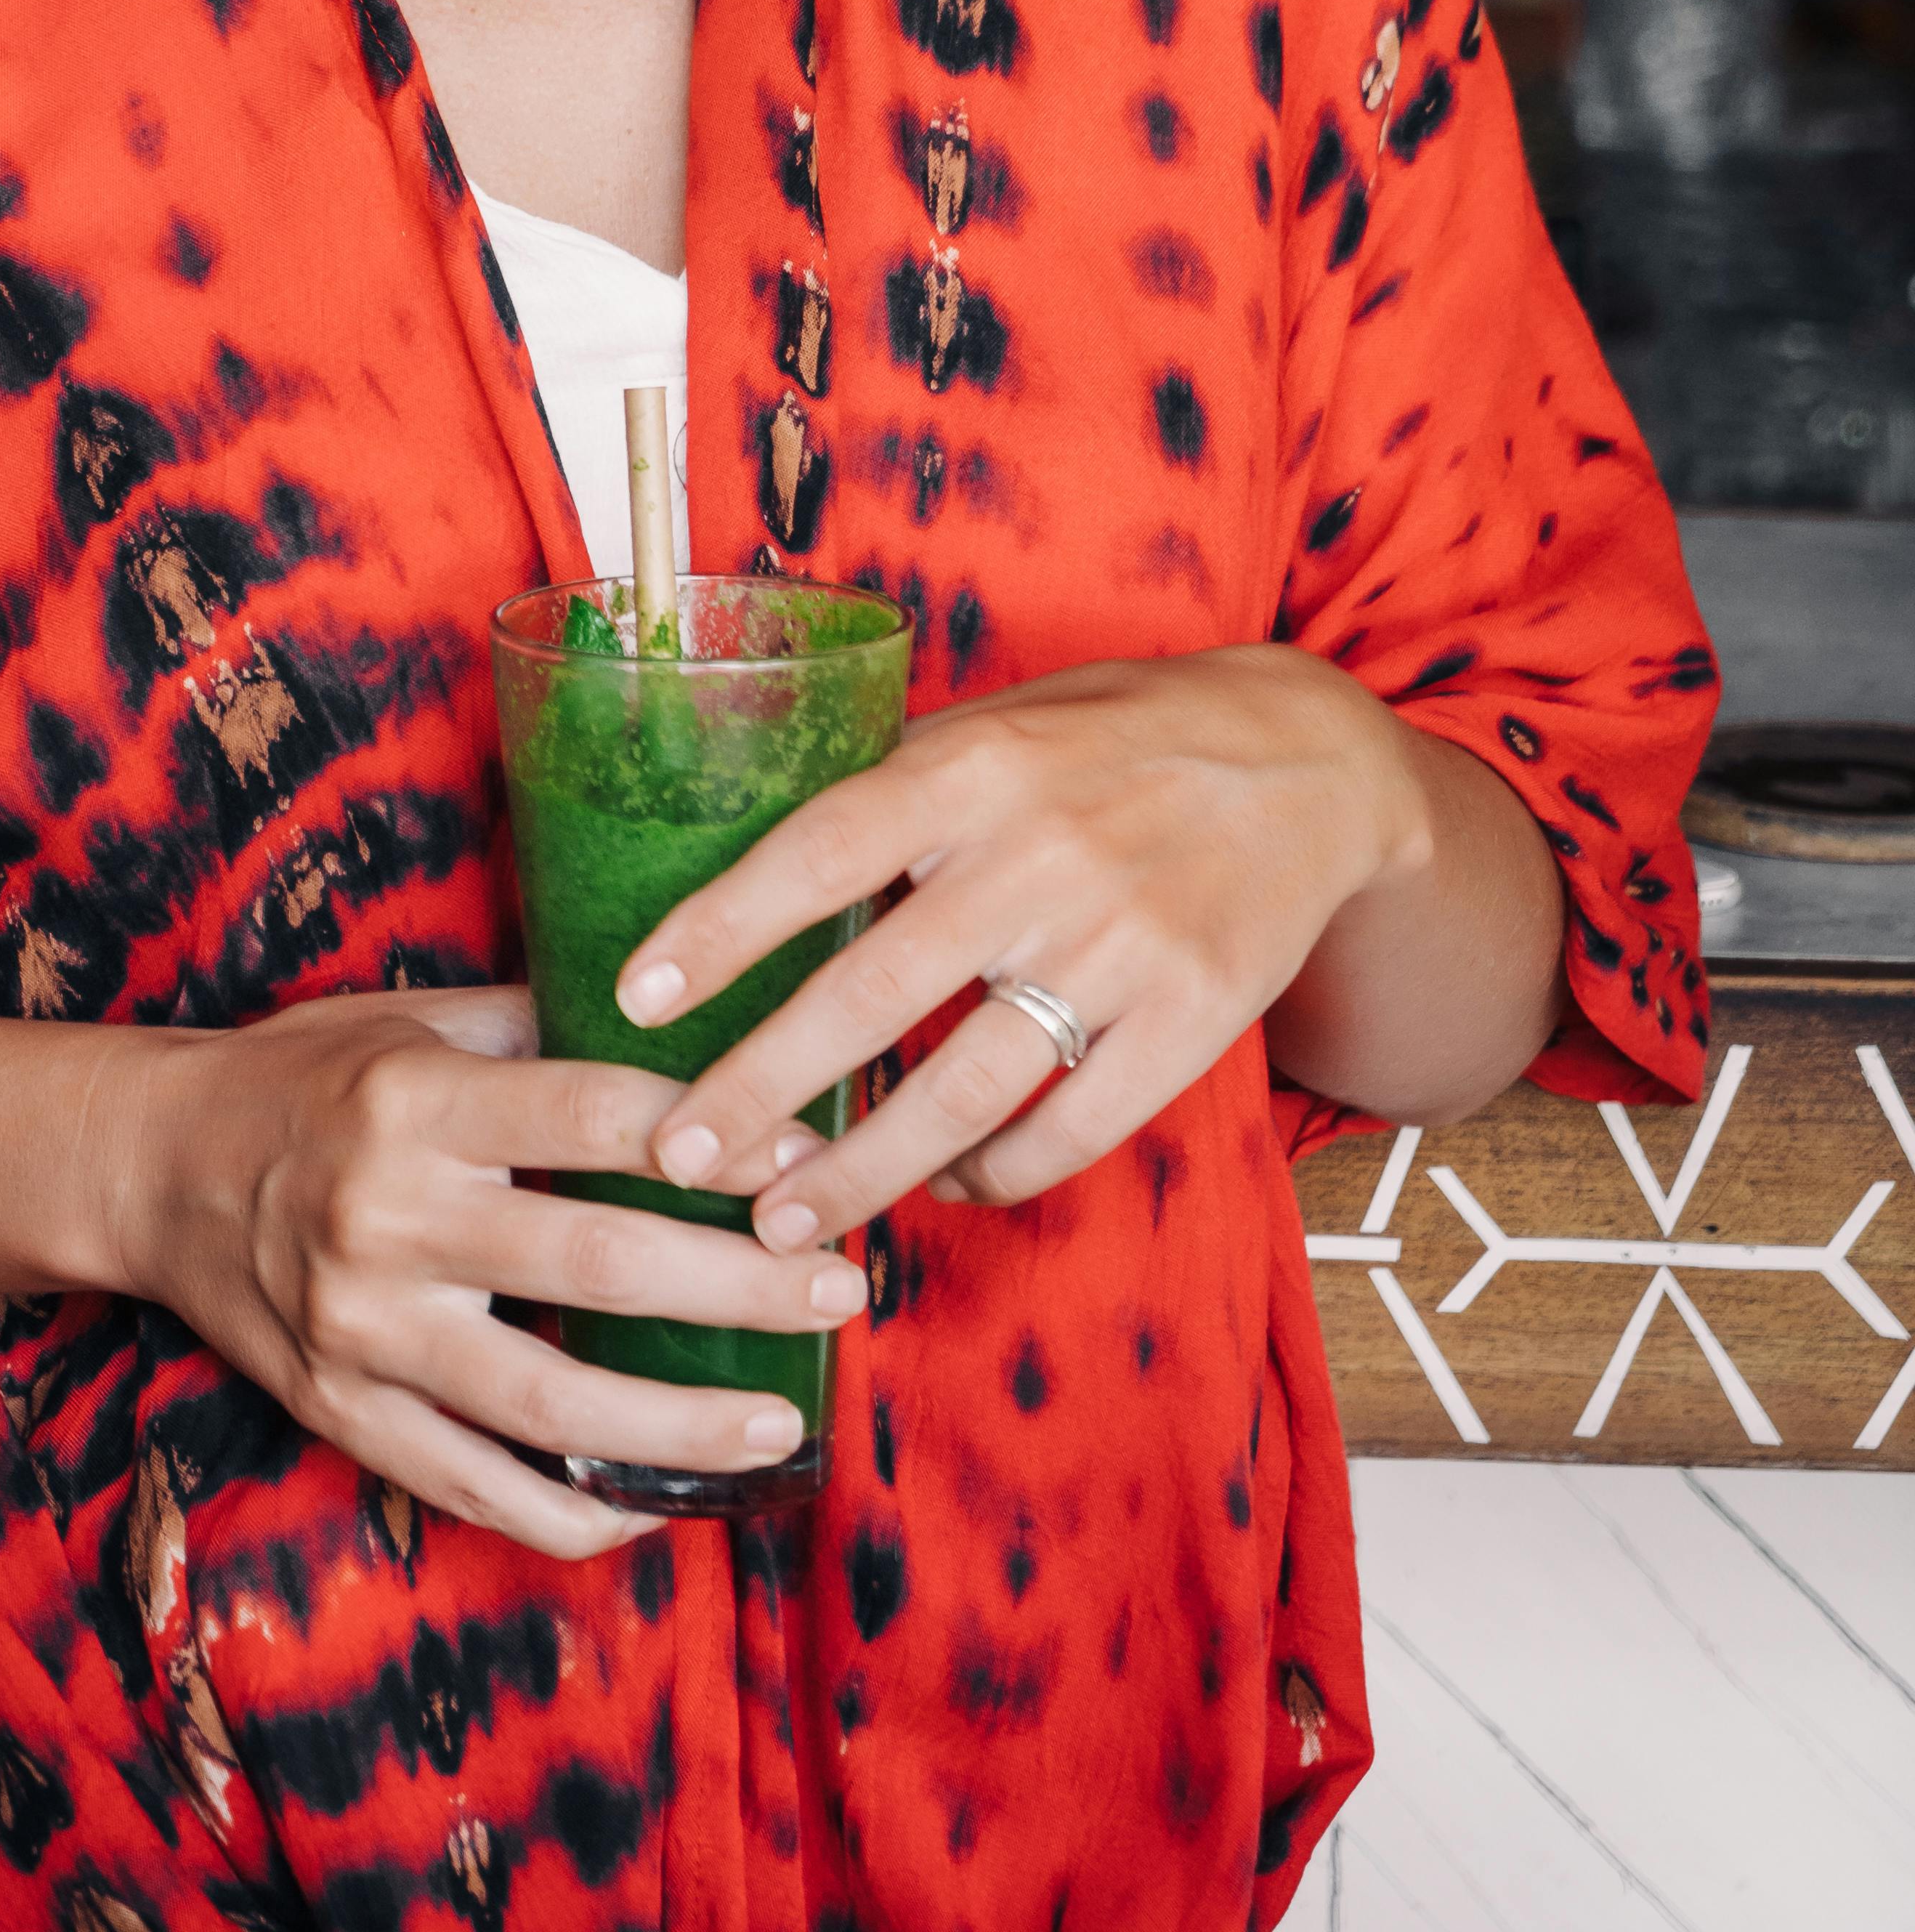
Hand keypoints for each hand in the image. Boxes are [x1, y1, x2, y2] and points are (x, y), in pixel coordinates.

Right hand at [111, 985, 869, 1560]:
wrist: (155, 1168)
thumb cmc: (311, 1076)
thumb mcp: (419, 1019)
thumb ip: (547, 1029)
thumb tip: (704, 1026)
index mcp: (416, 1100)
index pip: (595, 1118)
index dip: (713, 1139)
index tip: (806, 1161)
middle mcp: (386, 1217)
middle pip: (597, 1267)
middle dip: (737, 1287)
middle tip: (839, 1290)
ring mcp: (361, 1330)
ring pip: (548, 1404)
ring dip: (681, 1425)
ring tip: (783, 1421)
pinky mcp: (340, 1412)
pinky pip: (474, 1487)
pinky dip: (573, 1514)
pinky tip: (657, 1509)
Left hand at [616, 649, 1431, 1249]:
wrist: (1312, 763)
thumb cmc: (1117, 741)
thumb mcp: (1002, 725)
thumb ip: (899, 796)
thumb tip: (761, 880)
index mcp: (975, 769)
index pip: (820, 851)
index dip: (723, 927)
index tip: (637, 996)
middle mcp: (1040, 855)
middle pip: (873, 994)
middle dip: (761, 1089)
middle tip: (678, 1157)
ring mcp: (1121, 944)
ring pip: (964, 1089)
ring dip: (860, 1168)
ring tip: (781, 1223)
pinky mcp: (1191, 1018)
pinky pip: (1071, 1127)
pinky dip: (993, 1173)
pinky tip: (941, 1190)